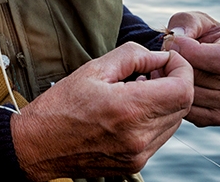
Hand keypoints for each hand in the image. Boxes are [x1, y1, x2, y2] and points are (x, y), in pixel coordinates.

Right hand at [10, 42, 193, 180]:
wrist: (37, 146)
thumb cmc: (59, 107)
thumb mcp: (93, 69)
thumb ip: (133, 56)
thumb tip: (160, 55)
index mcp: (128, 109)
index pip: (183, 89)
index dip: (183, 69)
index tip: (168, 59)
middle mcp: (139, 136)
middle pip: (183, 106)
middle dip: (176, 82)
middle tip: (154, 69)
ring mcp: (138, 154)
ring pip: (174, 122)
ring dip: (166, 101)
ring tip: (140, 88)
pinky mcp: (134, 164)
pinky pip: (160, 137)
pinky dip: (156, 118)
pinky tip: (133, 108)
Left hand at [162, 11, 219, 126]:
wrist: (199, 56)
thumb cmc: (197, 34)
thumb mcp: (193, 19)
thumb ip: (185, 24)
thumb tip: (177, 41)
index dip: (191, 51)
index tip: (172, 43)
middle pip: (205, 79)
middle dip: (177, 67)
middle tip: (160, 59)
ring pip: (195, 97)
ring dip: (173, 85)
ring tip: (163, 70)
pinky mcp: (219, 117)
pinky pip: (192, 113)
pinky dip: (177, 101)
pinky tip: (171, 86)